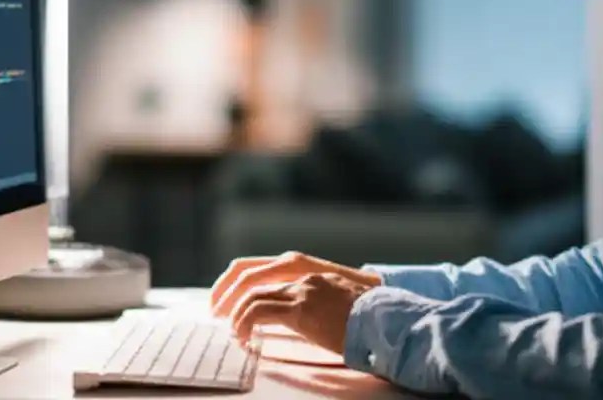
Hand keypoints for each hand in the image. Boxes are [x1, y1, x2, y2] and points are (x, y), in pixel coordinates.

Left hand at [227, 271, 373, 352]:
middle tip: (215, 311)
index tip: (224, 298)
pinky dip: (246, 324)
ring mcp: (301, 289)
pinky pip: (260, 312)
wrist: (387, 318)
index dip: (235, 281)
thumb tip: (290, 315)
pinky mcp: (302, 309)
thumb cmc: (366, 315)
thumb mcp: (334, 298)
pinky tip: (245, 338)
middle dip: (225, 292)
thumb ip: (311, 298)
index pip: (259, 266)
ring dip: (235, 314)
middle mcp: (301, 273)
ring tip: (232, 331)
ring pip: (251, 294)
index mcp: (308, 268)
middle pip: (247, 273)